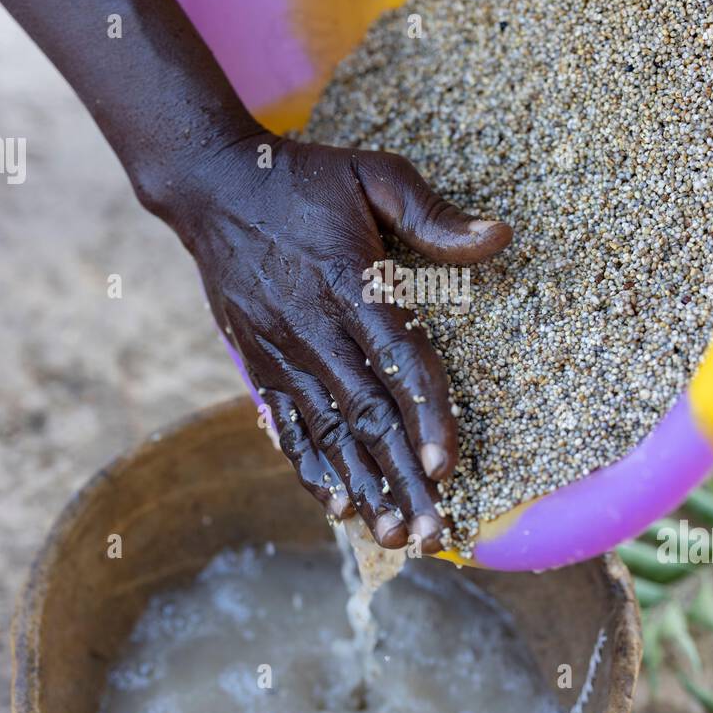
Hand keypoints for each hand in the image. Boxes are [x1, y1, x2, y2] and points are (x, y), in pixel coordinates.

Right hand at [175, 133, 511, 551]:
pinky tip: (337, 507)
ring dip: (364, 489)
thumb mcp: (373, 174)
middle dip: (403, 477)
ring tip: (395, 537)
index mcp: (351, 282)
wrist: (212, 187)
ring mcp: (283, 352)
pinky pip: (288, 427)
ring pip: (329, 433)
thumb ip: (432, 214)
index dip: (425, 414)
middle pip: (367, 415)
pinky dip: (312, 469)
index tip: (447, 464)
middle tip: (434, 531)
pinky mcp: (260, 364)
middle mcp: (315, 328)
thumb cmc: (304, 180)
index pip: (398, 359)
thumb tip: (500, 237)